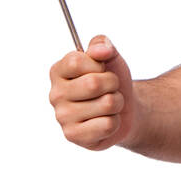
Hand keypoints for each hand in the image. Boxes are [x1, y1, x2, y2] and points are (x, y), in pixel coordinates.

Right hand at [48, 34, 135, 150]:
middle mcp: (55, 95)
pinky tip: (105, 120)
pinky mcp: (74, 136)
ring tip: (109, 104)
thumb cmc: (111, 80)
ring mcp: (62, 117)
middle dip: (113, 83)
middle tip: (109, 88)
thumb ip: (102, 44)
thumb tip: (100, 50)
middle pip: (93, 84)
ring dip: (116, 102)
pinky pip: (107, 125)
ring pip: (106, 104)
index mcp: (58, 71)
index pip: (76, 62)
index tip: (101, 68)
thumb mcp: (110, 56)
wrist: (124, 108)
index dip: (98, 64)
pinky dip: (114, 121)